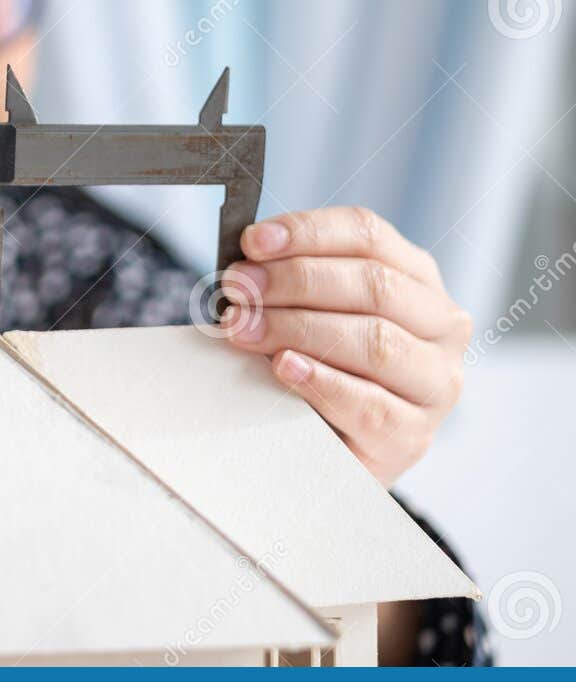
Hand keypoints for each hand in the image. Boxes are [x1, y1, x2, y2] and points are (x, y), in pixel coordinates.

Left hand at [220, 206, 471, 486]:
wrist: (332, 448)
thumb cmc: (322, 364)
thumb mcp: (313, 312)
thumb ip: (290, 283)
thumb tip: (246, 269)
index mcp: (416, 278)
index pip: (369, 235)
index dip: (308, 232)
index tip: (253, 242)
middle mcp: (441, 325)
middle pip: (374, 285)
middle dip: (295, 281)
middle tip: (239, 289)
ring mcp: (435, 383)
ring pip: (376, 341)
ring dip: (299, 328)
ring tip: (245, 329)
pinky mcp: (413, 435)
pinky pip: (370, 405)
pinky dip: (321, 382)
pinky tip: (284, 367)